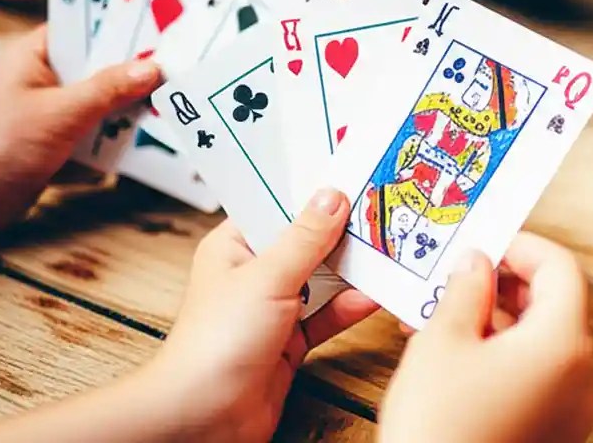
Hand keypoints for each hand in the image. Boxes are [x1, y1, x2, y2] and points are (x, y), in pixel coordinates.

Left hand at [0, 26, 160, 233]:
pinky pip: (100, 136)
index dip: (123, 24)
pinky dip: (121, 141)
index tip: (166, 23)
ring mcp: (54, 113)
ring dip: (133, 110)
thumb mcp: (57, 112)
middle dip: (138, 72)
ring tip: (180, 105)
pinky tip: (157, 142)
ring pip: (105, 104)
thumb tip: (153, 68)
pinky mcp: (60, 146)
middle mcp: (48, 79)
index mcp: (37, 54)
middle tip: (185, 67)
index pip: (86, 26)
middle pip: (102, 67)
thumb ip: (106, 90)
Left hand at [138, 190, 376, 442]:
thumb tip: (332, 197)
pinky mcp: (290, 341)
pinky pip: (327, 316)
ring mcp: (273, 309)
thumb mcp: (267, 277)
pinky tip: (375, 295)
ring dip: (352, 271)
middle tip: (381, 212)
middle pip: (305, 243)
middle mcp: (253, 274)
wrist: (203, 417)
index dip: (311, 193)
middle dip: (341, 232)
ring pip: (321, 280)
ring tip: (389, 250)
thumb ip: (305, 238)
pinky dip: (350, 307)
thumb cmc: (216, 342)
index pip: (277, 207)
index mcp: (233, 246)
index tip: (350, 176)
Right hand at [380, 233, 592, 442]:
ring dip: (504, 320)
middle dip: (508, 284)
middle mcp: (583, 377)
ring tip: (450, 319)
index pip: (560, 267)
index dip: (521, 246)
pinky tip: (463, 358)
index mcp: (563, 344)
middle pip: (557, 304)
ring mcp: (575, 410)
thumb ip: (465, 290)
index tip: (487, 243)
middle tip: (462, 278)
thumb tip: (476, 264)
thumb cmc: (442, 433)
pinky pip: (542, 376)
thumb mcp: (442, 341)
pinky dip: (510, 356)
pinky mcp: (558, 433)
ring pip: (546, 341)